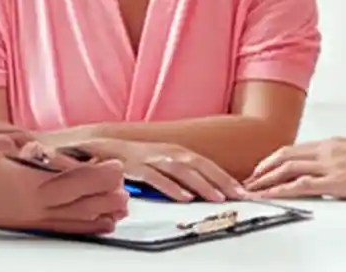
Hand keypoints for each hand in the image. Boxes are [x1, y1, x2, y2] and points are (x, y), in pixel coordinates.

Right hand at [0, 144, 128, 234]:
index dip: (96, 175)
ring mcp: (36, 217)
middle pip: (80, 202)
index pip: (70, 181)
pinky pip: (66, 227)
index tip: (117, 167)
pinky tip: (103, 225)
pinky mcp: (34, 224)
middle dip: (106, 197)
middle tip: (128, 192)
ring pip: (76, 217)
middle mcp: (36, 205)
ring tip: (123, 209)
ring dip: (102, 213)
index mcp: (28, 186)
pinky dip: (87, 226)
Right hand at [82, 139, 244, 202]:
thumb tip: (205, 189)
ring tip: (217, 197)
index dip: (225, 177)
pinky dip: (172, 188)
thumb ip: (182, 173)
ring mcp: (153, 158)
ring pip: (182, 171)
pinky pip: (157, 178)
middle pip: (200, 166)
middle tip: (238, 195)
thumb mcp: (162, 163)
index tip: (242, 191)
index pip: (207, 164)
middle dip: (221, 180)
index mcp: (177, 151)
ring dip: (202, 184)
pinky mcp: (137, 167)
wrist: (103, 147)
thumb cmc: (135, 159)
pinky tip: (184, 198)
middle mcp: (168, 152)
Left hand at [244, 137, 345, 199]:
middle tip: (249, 180)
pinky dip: (281, 190)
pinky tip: (270, 196)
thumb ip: (339, 158)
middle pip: (284, 156)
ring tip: (252, 190)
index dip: (273, 159)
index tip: (261, 169)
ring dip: (266, 180)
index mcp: (331, 142)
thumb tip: (328, 168)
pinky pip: (301, 185)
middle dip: (263, 169)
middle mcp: (327, 150)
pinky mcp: (336, 181)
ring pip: (287, 169)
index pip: (293, 149)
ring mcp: (330, 165)